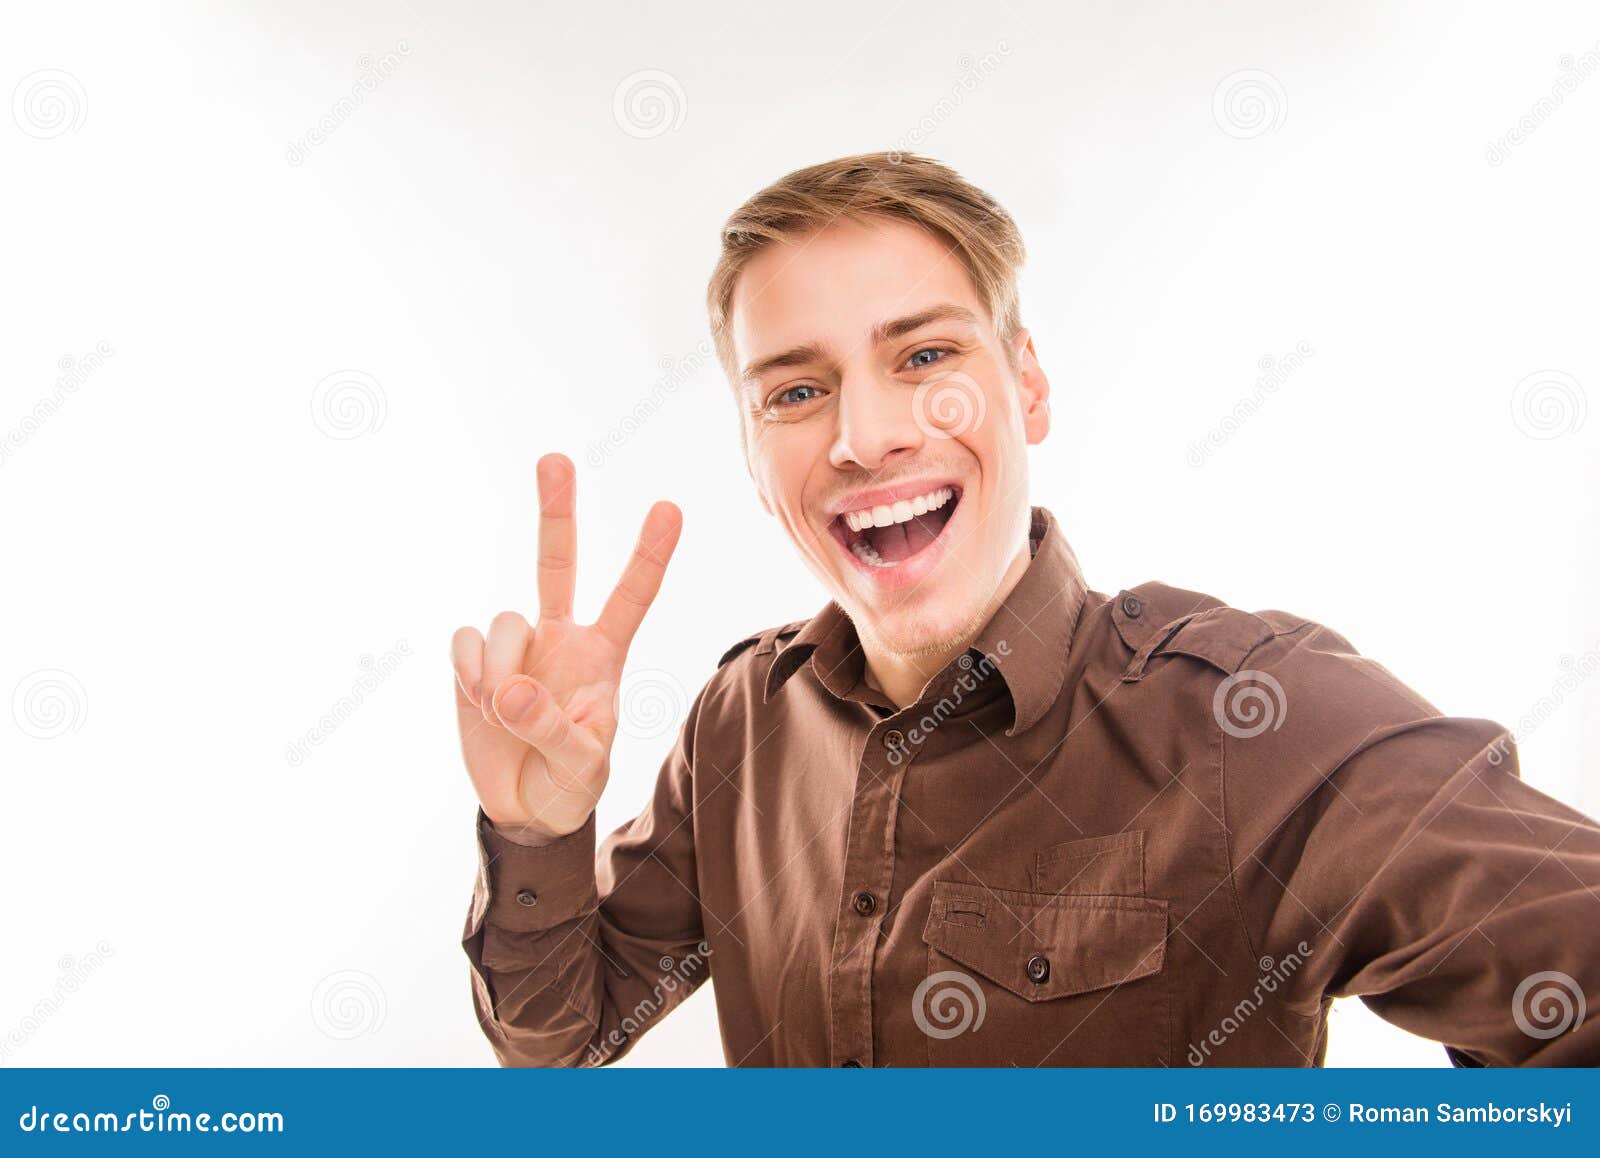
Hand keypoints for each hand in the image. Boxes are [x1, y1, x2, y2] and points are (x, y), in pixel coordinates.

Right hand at [451, 453, 681, 839]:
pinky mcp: (473, 660)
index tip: (670, 507)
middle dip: (556, 511)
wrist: (524, 806)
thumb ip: (551, 729)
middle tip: (555, 458)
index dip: (649, 554)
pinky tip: (478, 701)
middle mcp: (560, 637)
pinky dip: (468, 672)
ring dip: (499, 668)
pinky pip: (464, 642)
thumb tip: (510, 688)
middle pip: (558, 562)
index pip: (631, 597)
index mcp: (603, 655)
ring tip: (505, 711)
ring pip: (502, 620)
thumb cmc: (570, 783)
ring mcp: (516, 645)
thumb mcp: (580, 768)